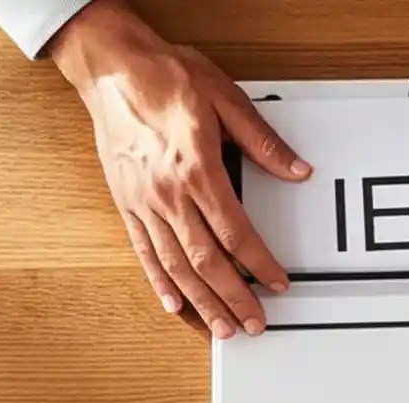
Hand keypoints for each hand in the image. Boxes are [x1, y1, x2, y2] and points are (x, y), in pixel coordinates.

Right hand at [50, 0, 311, 337]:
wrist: (112, 68)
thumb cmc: (165, 78)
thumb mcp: (226, 100)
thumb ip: (263, 142)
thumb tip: (296, 169)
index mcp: (197, 170)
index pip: (236, 233)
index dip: (260, 265)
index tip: (278, 283)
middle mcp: (168, 193)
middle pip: (206, 261)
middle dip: (233, 298)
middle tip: (254, 323)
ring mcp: (144, 202)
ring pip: (175, 265)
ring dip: (201, 301)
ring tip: (221, 328)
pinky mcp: (126, 203)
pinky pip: (144, 252)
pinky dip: (159, 282)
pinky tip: (173, 304)